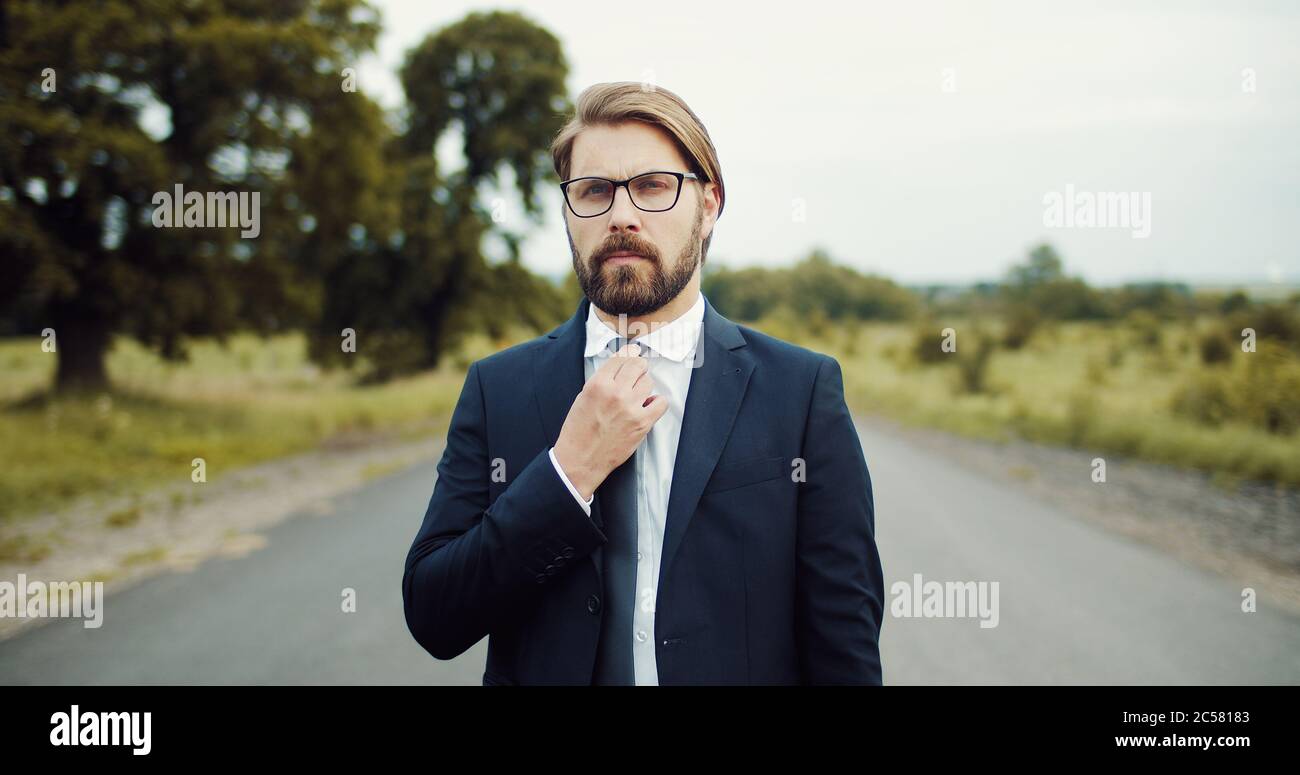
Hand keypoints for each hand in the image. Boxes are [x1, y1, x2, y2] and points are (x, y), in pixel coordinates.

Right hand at [552, 342, 668, 499]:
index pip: (620, 358)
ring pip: (648, 381)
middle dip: (638, 367)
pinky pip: (661, 403)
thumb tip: (620, 367)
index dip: (627, 355)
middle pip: (638, 365)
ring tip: (637, 394)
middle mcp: (615, 393)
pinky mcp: (642, 423)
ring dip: (644, 385)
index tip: (632, 355)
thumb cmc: (578, 430)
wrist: (580, 459)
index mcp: (598, 384)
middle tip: (636, 373)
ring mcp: (631, 408)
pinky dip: (657, 402)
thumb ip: (601, 381)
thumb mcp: (583, 397)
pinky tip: (648, 406)